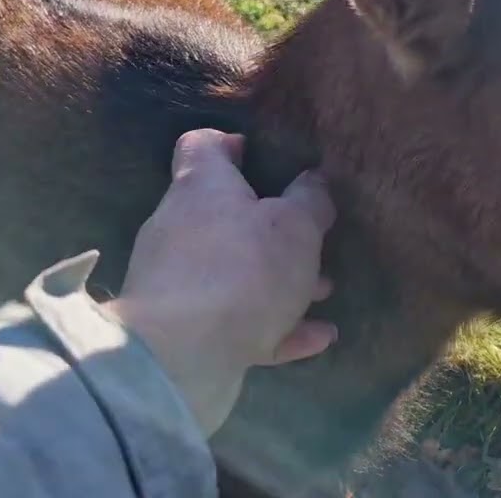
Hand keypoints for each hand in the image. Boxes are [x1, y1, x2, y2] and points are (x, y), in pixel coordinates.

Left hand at [102, 129, 336, 434]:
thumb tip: (313, 181)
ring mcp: (176, 283)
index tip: (260, 156)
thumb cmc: (243, 270)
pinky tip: (318, 337)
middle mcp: (179, 227)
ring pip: (233, 271)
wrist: (180, 357)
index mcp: (201, 187)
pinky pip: (235, 321)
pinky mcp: (182, 331)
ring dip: (277, 280)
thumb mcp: (296, 227)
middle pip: (222, 213)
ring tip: (324, 289)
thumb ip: (310, 200)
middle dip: (270, 226)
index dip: (230, 144)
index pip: (202, 146)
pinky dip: (274, 326)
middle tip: (309, 235)